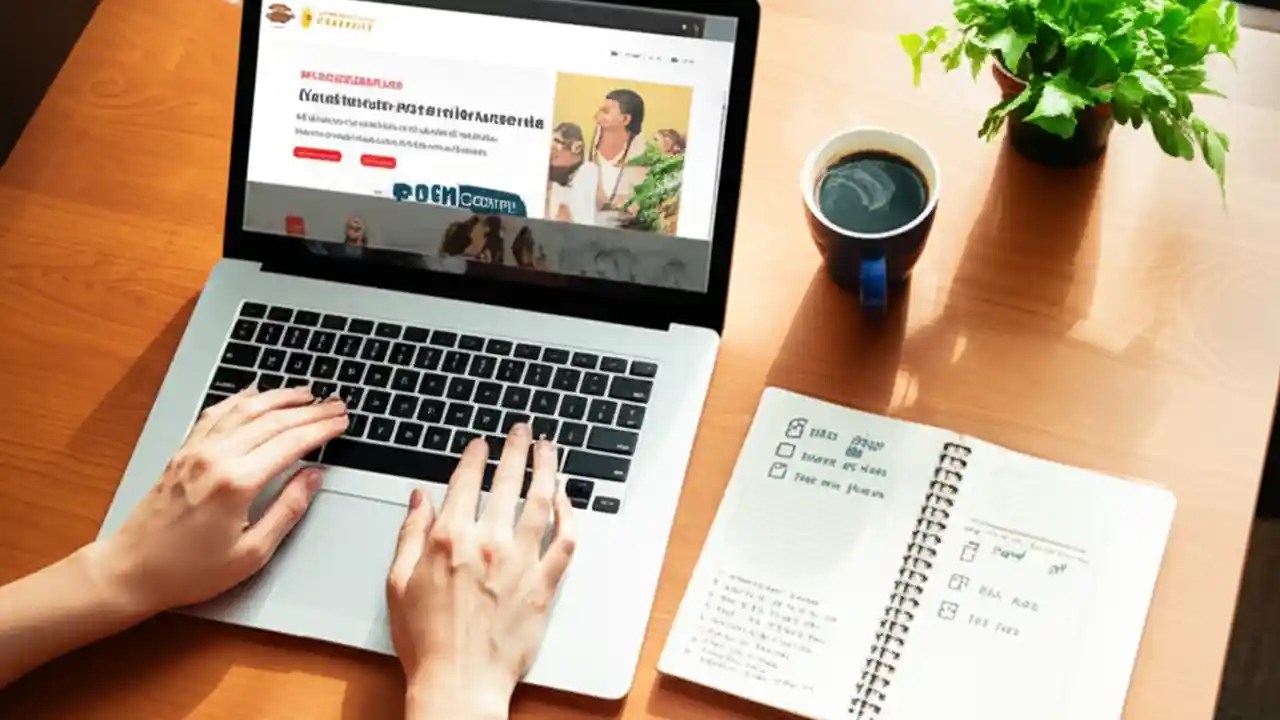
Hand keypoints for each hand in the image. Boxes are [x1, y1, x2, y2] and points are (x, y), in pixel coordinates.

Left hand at [89, 386, 347, 616]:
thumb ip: (287, 510)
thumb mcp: (251, 553)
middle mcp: (215, 458)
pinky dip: (239, 399)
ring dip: (278, 398)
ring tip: (304, 392)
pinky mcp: (182, 452)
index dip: (321, 429)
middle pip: (272, 421)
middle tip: (335, 404)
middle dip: (308, 410)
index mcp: (236, 483)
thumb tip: (312, 478)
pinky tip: (253, 394)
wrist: (131, 571)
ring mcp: (195, 451)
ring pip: (244, 410)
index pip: (290, 443)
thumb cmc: (190, 571)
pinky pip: (215, 414)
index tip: (342, 422)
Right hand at [387, 424, 576, 719]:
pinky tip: (567, 498)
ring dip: (547, 467)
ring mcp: (521, 561)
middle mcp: (488, 543)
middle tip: (523, 430)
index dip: (475, 456)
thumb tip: (419, 498)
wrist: (459, 683)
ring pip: (541, 500)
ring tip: (549, 448)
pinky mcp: (544, 583)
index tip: (481, 444)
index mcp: (448, 539)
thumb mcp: (398, 583)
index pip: (465, 482)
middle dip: (516, 448)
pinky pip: (565, 540)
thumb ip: (409, 534)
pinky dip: (569, 513)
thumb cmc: (426, 641)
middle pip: (507, 481)